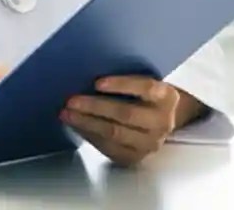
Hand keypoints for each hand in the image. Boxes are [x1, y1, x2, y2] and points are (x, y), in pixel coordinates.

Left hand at [61, 76, 188, 166]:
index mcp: (166, 96)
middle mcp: (162, 121)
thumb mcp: (142, 82)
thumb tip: (84, 76)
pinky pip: (109, 148)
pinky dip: (89, 135)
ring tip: (67, 114)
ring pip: (115, 133)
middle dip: (95, 107)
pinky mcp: (137, 157)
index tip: (97, 82)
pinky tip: (76, 126)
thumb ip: (123, 79)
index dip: (121, 84)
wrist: (162, 120)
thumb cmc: (143, 95)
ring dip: (87, 123)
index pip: (145, 88)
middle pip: (126, 114)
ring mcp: (151, 143)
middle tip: (71, 100)